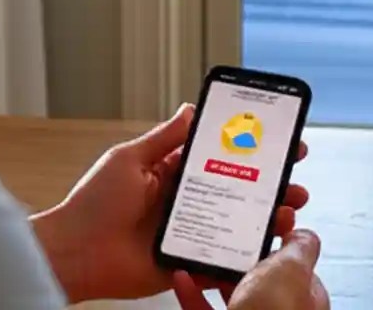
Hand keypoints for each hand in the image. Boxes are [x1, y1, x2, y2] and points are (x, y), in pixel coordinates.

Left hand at [31, 104, 309, 302]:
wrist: (75, 253)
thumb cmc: (94, 203)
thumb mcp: (129, 159)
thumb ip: (164, 139)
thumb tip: (192, 109)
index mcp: (173, 173)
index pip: (222, 158)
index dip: (254, 152)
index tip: (285, 143)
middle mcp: (186, 202)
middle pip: (239, 192)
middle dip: (273, 187)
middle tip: (297, 184)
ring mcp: (190, 233)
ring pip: (239, 225)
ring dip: (268, 220)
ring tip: (287, 214)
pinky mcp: (187, 263)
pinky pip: (223, 260)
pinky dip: (247, 257)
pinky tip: (268, 251)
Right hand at [171, 230, 329, 309]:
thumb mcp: (292, 268)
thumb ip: (300, 248)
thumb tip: (304, 234)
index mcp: (306, 299)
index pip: (294, 269)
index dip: (277, 248)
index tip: (257, 229)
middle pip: (258, 283)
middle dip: (239, 262)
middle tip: (221, 240)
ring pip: (231, 298)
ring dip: (212, 277)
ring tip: (197, 256)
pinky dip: (192, 296)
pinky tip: (182, 279)